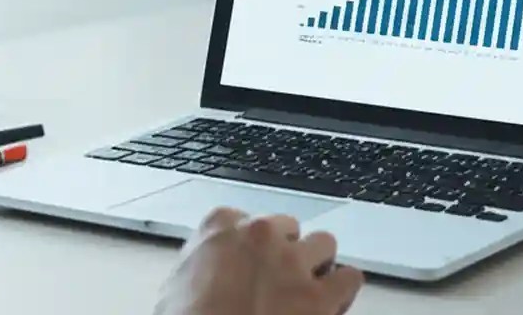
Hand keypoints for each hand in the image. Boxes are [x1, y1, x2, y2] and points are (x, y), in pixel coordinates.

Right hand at [153, 207, 364, 314]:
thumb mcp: (173, 285)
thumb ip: (199, 264)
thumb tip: (204, 273)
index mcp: (220, 226)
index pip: (245, 220)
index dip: (252, 245)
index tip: (251, 261)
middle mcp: (260, 235)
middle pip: (288, 228)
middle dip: (286, 250)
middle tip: (278, 278)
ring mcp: (292, 262)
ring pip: (324, 244)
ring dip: (318, 264)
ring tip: (309, 287)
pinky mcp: (318, 295)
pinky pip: (349, 278)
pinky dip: (343, 290)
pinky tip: (332, 302)